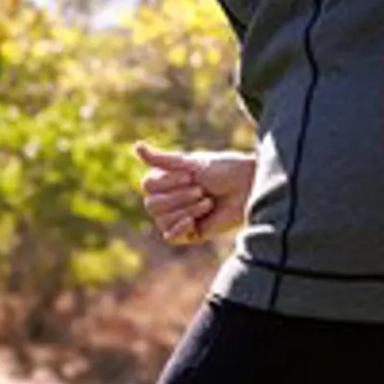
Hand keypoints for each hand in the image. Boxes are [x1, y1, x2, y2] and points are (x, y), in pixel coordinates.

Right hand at [135, 144, 254, 244]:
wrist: (247, 187)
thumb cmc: (222, 170)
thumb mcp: (190, 162)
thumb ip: (162, 159)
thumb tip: (136, 147)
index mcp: (167, 180)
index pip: (147, 186)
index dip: (168, 181)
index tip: (190, 174)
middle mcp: (169, 199)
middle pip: (152, 205)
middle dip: (179, 196)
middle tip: (202, 189)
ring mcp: (179, 217)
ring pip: (162, 220)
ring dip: (187, 208)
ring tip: (207, 201)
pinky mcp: (190, 233)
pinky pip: (170, 236)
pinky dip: (180, 227)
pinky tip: (193, 221)